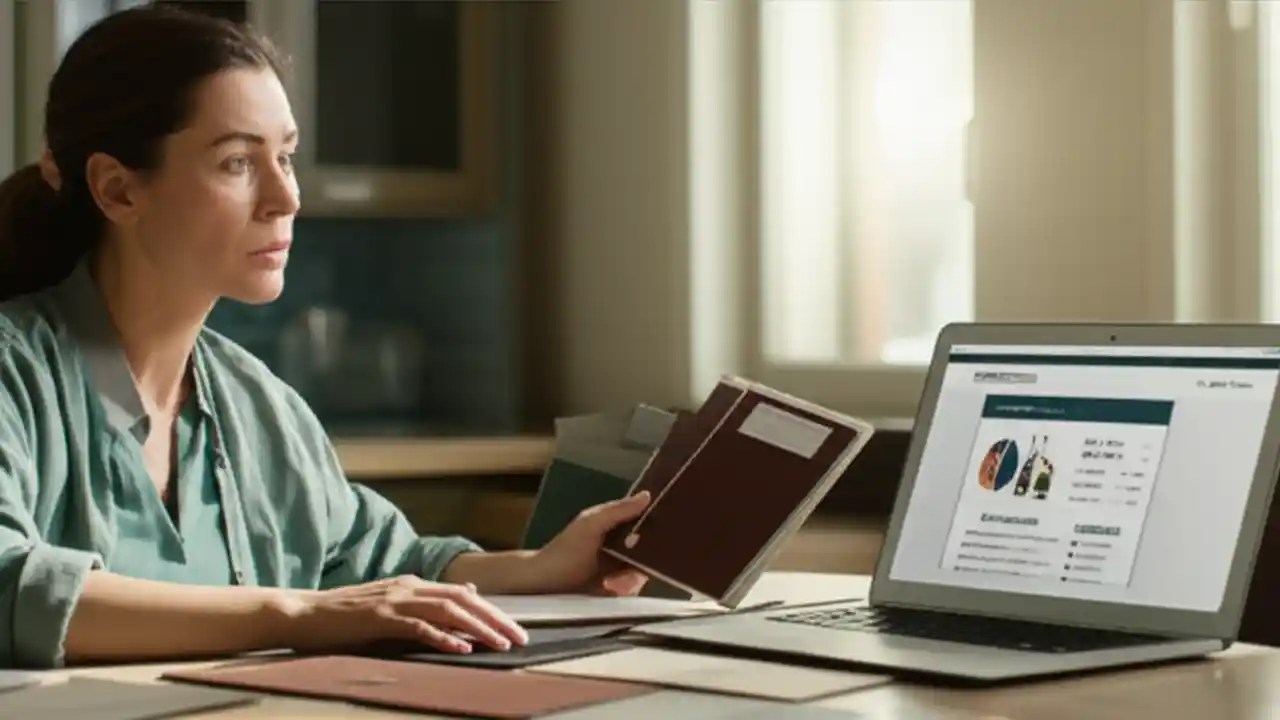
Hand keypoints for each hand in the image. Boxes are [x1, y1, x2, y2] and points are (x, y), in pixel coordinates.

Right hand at [274, 576, 528, 653]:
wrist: (303, 613)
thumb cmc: (346, 615)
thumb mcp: (394, 601)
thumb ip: (428, 599)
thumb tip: (467, 594)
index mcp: (413, 584)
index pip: (463, 596)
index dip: (492, 612)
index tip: (515, 630)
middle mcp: (408, 586)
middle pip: (463, 600)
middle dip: (495, 619)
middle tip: (521, 639)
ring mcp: (394, 600)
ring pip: (447, 610)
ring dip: (477, 628)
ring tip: (500, 644)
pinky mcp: (378, 618)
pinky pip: (417, 626)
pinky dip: (442, 637)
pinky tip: (461, 649)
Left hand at [530, 491, 651, 595]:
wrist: (542, 583)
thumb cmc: (565, 550)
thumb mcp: (591, 524)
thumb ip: (618, 510)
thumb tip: (648, 496)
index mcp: (615, 528)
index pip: (645, 524)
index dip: (658, 526)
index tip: (669, 529)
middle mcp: (620, 549)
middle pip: (649, 552)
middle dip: (651, 559)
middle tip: (639, 564)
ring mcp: (618, 573)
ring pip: (642, 574)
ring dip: (633, 578)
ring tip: (615, 580)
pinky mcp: (614, 595)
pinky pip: (631, 592)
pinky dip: (626, 591)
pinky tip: (611, 589)